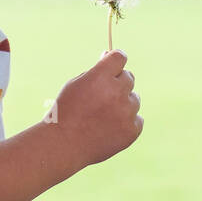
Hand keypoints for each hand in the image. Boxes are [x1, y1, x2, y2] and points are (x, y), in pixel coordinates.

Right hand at [50, 49, 142, 165]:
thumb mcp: (75, 84)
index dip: (115, 61)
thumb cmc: (66, 112)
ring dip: (123, 103)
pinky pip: (137, 119)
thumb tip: (108, 55)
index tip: (112, 67)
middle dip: (118, 83)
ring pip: (134, 99)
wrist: (63, 145)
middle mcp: (116, 92)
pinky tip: (110, 128)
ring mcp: (126, 112)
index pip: (120, 57)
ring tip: (103, 116)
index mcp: (100, 77)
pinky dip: (127, 122)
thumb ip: (95, 70)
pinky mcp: (132, 130)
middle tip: (102, 97)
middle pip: (129, 77)